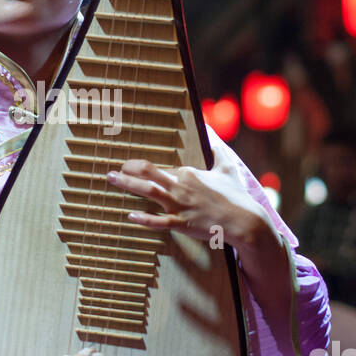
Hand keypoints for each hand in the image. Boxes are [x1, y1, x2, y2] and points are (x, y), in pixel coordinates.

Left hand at [106, 155, 269, 252]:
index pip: (160, 168)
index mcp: (188, 173)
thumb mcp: (227, 167)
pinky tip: (130, 215)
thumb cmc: (235, 195)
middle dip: (127, 171)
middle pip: (148, 173)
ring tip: (112, 180)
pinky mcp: (183, 223)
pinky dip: (144, 218)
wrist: (245, 220)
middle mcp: (181, 186)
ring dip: (127, 185)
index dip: (141, 167)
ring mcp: (180, 205)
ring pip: (148, 192)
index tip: (128, 166)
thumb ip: (217, 149)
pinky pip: (159, 221)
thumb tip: (211, 132)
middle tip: (111, 171)